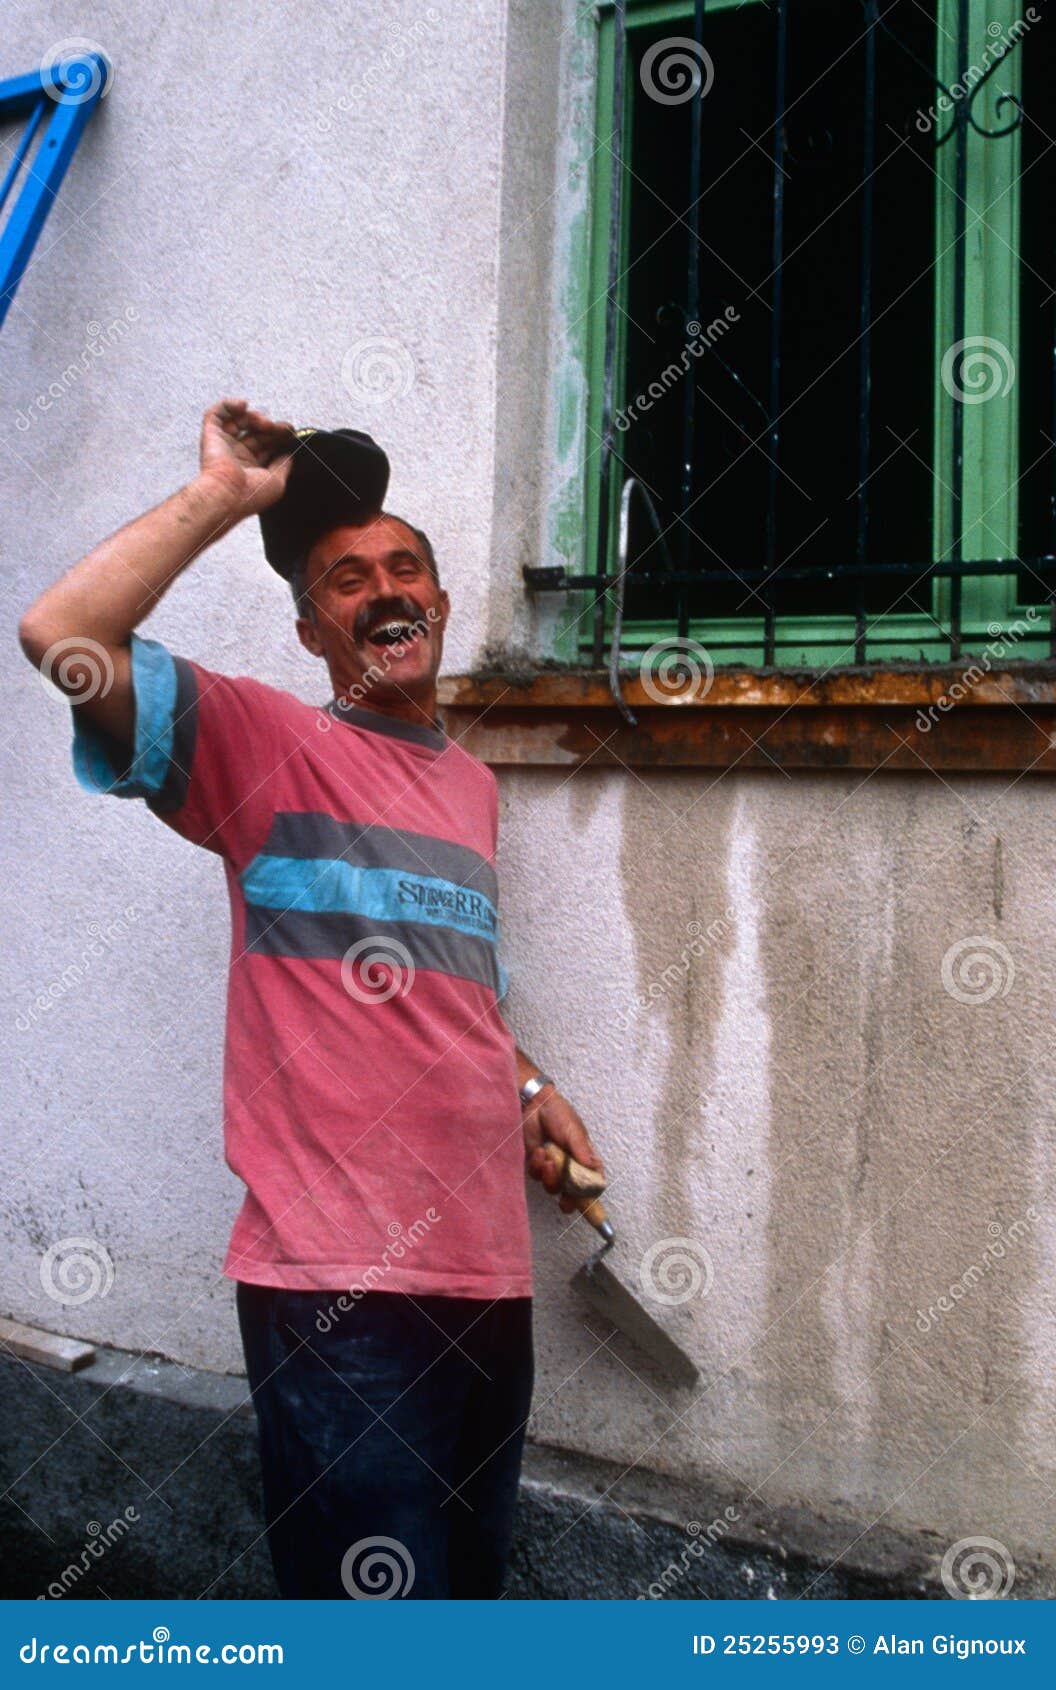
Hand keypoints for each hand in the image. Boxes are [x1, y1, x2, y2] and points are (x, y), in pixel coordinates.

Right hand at [197, 396, 297, 516]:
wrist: (227, 494)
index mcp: (251, 469)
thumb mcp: (277, 482)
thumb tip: (288, 453)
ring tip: (263, 423)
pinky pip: (217, 413)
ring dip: (254, 416)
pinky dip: (229, 404)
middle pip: (255, 431)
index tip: (290, 432)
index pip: (266, 445)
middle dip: (270, 426)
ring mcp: (224, 445)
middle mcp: (236, 456)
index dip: (278, 436)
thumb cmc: (250, 495)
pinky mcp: (211, 435)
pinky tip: (242, 405)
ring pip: (239, 420)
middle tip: (280, 427)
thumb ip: (284, 465)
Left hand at [523, 1085, 604, 1213]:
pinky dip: (537, 1167)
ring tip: (548, 1160)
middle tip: (565, 1199)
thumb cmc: (559, 1114)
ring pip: (553, 1188)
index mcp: (585, 1160)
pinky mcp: (537, 1165)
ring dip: (550, 1178)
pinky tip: (539, 1151)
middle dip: (568, 1199)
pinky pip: (537, 1177)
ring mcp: (554, 1168)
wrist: (534, 1105)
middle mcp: (571, 1167)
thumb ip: (582, 1151)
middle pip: (573, 1194)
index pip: (593, 1183)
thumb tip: (594, 1169)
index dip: (591, 1197)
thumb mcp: (574, 1132)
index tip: (586, 1204)